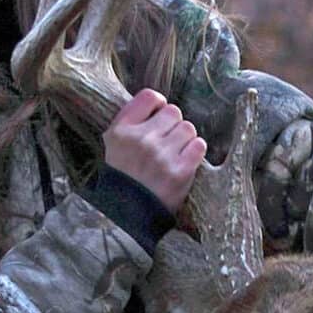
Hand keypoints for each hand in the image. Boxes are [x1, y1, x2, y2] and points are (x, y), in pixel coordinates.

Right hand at [103, 89, 206, 213]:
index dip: (159, 105)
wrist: (127, 215)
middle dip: (173, 125)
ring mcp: (161, 156)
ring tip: (175, 153)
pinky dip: (195, 151)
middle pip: (173, 111)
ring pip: (188, 128)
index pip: (150, 97)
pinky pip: (199, 145)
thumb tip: (160, 103)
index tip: (158, 117)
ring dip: (185, 139)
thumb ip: (132, 120)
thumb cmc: (124, 177)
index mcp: (121, 130)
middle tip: (167, 142)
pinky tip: (185, 161)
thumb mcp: (114, 144)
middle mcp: (141, 139)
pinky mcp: (180, 171)